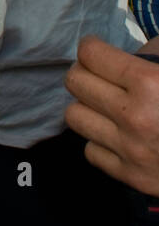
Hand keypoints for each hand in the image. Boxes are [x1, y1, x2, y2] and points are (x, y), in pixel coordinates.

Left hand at [64, 35, 158, 195]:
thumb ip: (156, 52)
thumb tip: (126, 51)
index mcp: (150, 83)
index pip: (90, 54)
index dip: (92, 47)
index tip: (97, 49)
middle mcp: (134, 116)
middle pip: (75, 82)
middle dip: (85, 73)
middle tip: (98, 74)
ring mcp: (130, 150)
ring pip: (74, 116)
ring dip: (88, 107)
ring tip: (106, 104)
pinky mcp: (131, 178)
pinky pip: (90, 151)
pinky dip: (101, 141)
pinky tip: (118, 134)